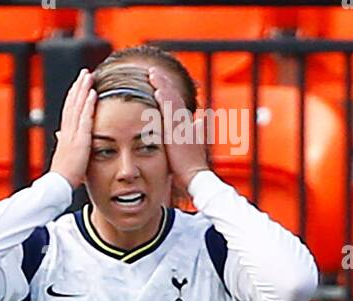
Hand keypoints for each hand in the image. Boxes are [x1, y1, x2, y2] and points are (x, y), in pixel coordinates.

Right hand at [50, 69, 96, 190]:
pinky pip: (85, 119)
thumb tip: (59, 136)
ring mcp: (72, 135)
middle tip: (85, 73)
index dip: (73, 96)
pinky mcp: (79, 141)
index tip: (78, 84)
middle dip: (78, 87)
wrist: (58, 186)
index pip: (69, 111)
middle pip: (72, 104)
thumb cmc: (63, 177)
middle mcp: (66, 132)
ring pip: (77, 107)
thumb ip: (64, 144)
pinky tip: (93, 93)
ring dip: (83, 90)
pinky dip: (88, 105)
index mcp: (64, 136)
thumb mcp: (64, 157)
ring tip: (89, 76)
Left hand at [148, 66, 208, 193]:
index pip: (176, 103)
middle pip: (173, 96)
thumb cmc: (191, 165)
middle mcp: (185, 121)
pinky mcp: (176, 132)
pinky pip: (170, 111)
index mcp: (187, 124)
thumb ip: (196, 131)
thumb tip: (200, 120)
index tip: (160, 81)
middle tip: (153, 72)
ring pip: (171, 100)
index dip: (169, 91)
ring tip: (152, 74)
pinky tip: (157, 90)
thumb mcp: (192, 144)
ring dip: (162, 85)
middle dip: (164, 83)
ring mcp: (181, 125)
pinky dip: (164, 99)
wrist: (194, 176)